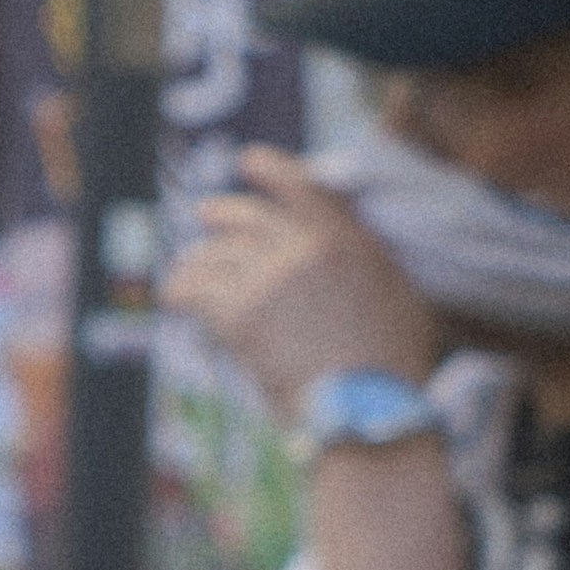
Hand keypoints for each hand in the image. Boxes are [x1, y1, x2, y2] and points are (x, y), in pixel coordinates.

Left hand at [162, 148, 439, 422]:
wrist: (368, 409)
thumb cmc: (390, 366)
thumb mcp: (397, 293)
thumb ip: (366, 258)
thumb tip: (338, 243)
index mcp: (348, 241)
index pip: (302, 187)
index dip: (271, 169)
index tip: (249, 160)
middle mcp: (306, 250)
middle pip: (247, 217)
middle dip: (221, 212)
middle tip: (204, 213)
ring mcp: (271, 279)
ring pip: (217, 254)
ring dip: (196, 260)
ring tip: (184, 269)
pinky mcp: (241, 314)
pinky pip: (198, 291)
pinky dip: (182, 292)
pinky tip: (173, 297)